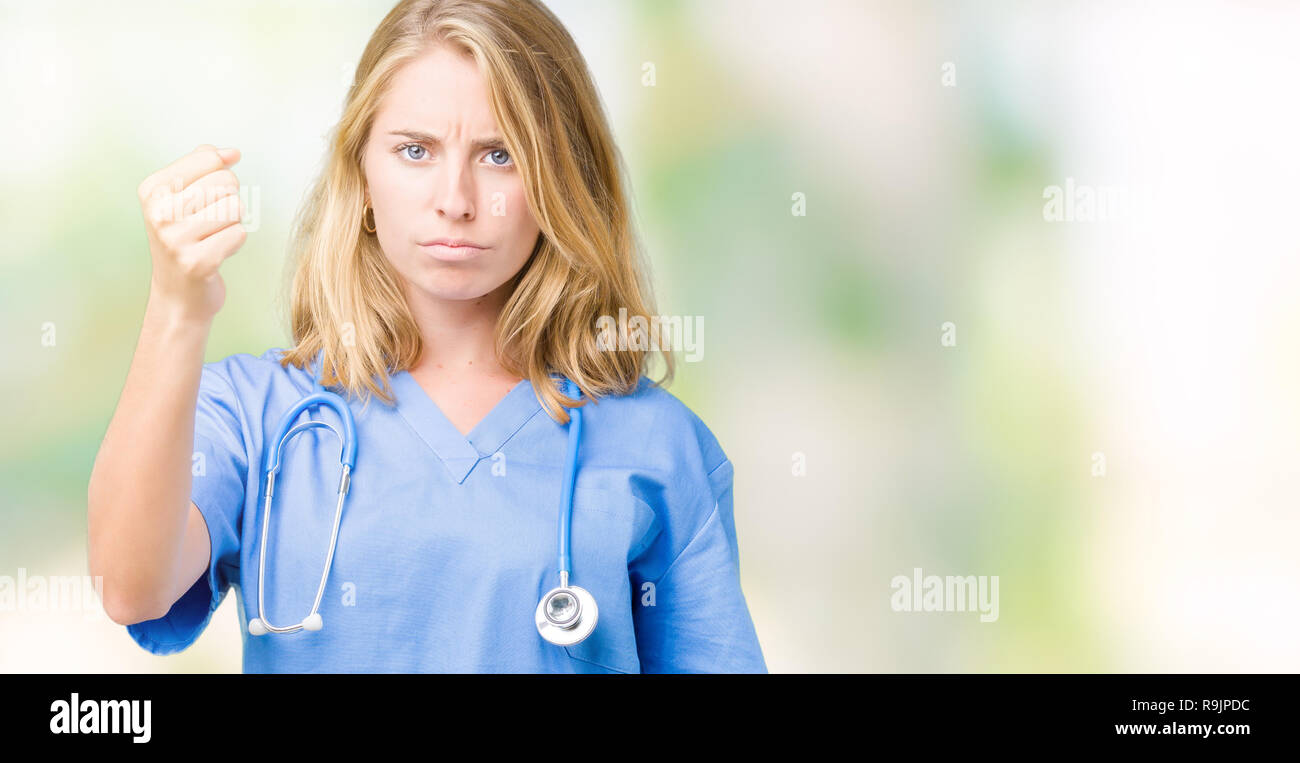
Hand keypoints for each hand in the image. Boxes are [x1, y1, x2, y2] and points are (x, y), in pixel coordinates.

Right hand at [137, 144, 245, 323]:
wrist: (178, 294)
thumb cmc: (186, 240)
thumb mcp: (183, 197)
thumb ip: (204, 166)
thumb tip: (232, 152)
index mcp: (153, 189)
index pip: (210, 159)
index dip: (222, 174)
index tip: (209, 194)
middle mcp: (159, 212)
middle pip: (226, 182)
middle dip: (230, 199)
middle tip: (212, 220)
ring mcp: (176, 238)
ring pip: (235, 208)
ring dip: (233, 223)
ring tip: (213, 236)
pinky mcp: (198, 262)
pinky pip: (239, 234)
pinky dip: (235, 242)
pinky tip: (217, 252)